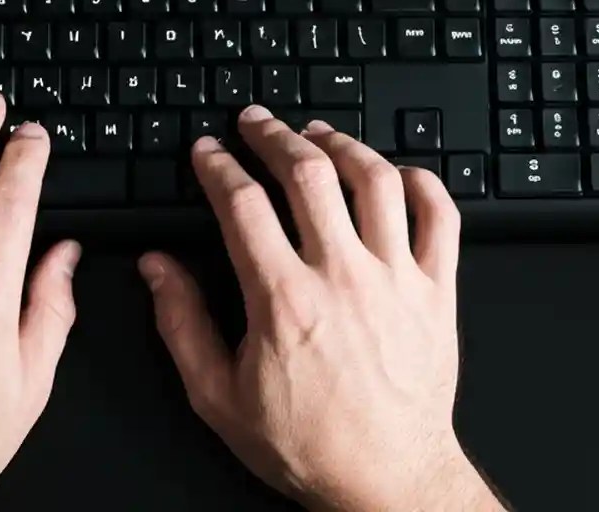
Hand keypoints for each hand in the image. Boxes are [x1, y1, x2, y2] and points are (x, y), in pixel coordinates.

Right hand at [138, 105, 504, 511]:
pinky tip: (396, 173)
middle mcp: (343, 277)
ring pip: (374, 180)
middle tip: (255, 122)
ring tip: (317, 134)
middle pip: (307, 173)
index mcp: (284, 299)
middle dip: (273, 135)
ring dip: (341, 145)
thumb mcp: (219, 397)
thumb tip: (158, 269)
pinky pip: (440, 216)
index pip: (242, 203)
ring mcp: (397, 279)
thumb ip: (182, 324)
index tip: (208, 153)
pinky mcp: (437, 292)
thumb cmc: (308, 444)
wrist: (387, 480)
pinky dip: (421, 182)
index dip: (218, 166)